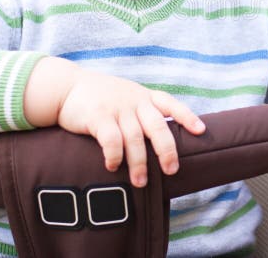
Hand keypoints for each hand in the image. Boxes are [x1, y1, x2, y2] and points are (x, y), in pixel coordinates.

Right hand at [24, 58, 204, 186]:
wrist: (67, 86)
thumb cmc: (101, 98)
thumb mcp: (127, 96)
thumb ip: (143, 112)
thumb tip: (162, 141)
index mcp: (144, 96)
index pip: (171, 103)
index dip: (186, 116)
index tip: (200, 131)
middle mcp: (134, 101)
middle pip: (157, 127)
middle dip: (167, 150)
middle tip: (171, 170)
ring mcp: (117, 108)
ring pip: (135, 138)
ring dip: (139, 163)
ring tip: (140, 182)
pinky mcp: (98, 116)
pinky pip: (112, 140)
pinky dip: (115, 156)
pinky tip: (113, 167)